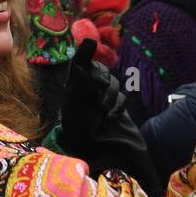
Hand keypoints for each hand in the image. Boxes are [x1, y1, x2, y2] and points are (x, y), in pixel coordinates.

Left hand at [58, 39, 126, 154]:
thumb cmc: (76, 131)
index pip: (79, 63)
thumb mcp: (74, 106)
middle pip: (99, 71)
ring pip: (112, 83)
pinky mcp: (115, 108)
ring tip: (102, 109)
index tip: (90, 42)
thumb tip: (81, 66)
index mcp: (74, 86)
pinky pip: (121, 98)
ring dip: (109, 93)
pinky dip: (117, 105)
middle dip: (101, 78)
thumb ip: (79, 85)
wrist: (91, 153)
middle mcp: (88, 90)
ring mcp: (102, 98)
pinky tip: (110, 116)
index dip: (84, 52)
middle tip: (98, 90)